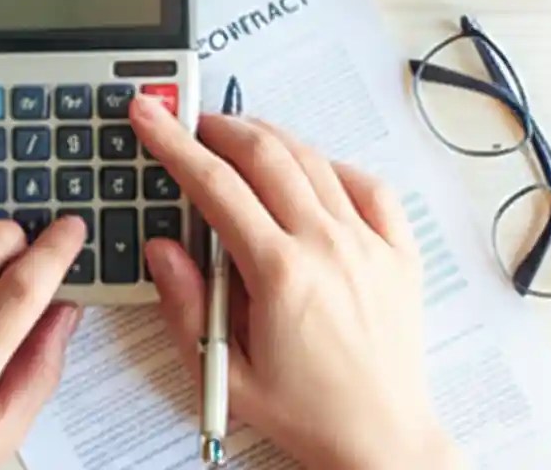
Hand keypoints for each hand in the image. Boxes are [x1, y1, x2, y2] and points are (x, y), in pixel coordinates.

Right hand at [130, 96, 462, 469]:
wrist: (382, 440)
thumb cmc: (307, 413)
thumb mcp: (224, 370)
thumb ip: (187, 304)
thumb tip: (163, 248)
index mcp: (280, 274)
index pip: (215, 185)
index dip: (174, 142)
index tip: (151, 115)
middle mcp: (328, 247)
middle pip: (266, 154)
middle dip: (219, 126)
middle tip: (191, 120)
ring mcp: (369, 244)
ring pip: (313, 159)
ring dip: (269, 136)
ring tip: (238, 137)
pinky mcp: (399, 252)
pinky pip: (368, 185)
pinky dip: (332, 165)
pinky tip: (310, 170)